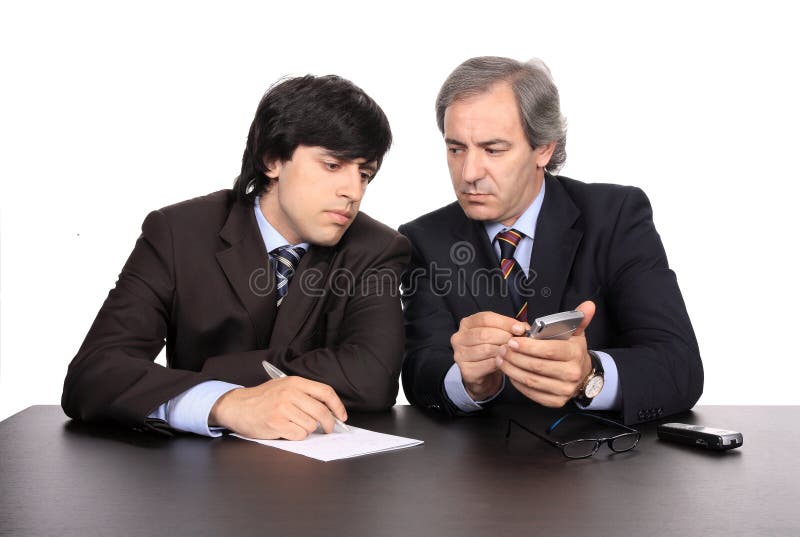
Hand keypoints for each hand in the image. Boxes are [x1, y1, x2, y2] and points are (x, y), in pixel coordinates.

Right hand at [209, 376, 346, 439]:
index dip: (338, 406)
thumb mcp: (284, 387)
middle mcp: (290, 393)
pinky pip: (299, 435)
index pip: (326, 392)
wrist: (237, 406)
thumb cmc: (263, 398)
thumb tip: (330, 411)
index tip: (342, 417)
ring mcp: (282, 408)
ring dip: (307, 429)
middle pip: (321, 412)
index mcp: (295, 382)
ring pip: (311, 426)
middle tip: (327, 429)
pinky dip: (296, 436)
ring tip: (294, 424)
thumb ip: (305, 395)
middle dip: (328, 424)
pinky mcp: (276, 423)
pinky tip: (286, 430)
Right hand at [451, 311, 528, 400]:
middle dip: (505, 337)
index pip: (485, 318)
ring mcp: (460, 355)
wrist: (483, 375)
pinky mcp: (466, 371)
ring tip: (513, 353)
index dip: (505, 322)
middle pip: (484, 334)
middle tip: (518, 343)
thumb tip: (523, 328)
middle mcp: (459, 338)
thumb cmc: (491, 351)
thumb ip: (509, 328)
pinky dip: (500, 363)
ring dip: (504, 351)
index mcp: (467, 324)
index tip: (520, 329)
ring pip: (486, 349)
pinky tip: (505, 363)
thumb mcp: (498, 335)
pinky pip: (487, 365)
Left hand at [498, 301, 595, 406]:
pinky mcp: (555, 401)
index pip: (548, 350)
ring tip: (501, 359)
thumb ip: (579, 318)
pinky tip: (510, 373)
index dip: (528, 346)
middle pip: (537, 366)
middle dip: (516, 357)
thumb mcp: (576, 333)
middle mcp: (571, 374)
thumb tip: (588, 305)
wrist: (582, 375)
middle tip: (502, 349)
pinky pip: (532, 393)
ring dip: (512, 370)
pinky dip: (518, 383)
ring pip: (532, 380)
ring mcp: (564, 390)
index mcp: (575, 354)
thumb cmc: (572, 350)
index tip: (512, 341)